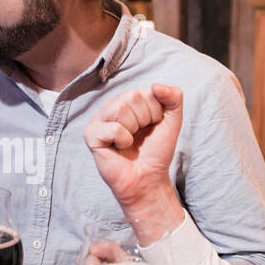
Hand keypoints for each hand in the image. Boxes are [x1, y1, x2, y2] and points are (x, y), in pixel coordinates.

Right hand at [83, 83, 183, 242]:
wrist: (147, 178)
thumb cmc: (155, 151)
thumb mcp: (172, 120)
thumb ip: (173, 97)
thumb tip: (156, 85)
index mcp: (128, 100)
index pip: (145, 92)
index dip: (155, 113)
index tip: (150, 128)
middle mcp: (111, 106)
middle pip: (131, 98)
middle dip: (143, 120)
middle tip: (138, 136)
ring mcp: (98, 120)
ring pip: (119, 109)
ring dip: (132, 130)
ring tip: (128, 141)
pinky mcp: (91, 135)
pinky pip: (112, 128)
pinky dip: (122, 141)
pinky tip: (118, 148)